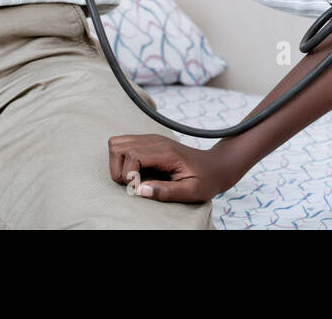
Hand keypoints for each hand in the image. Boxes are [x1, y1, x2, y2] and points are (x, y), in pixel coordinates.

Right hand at [108, 133, 235, 202]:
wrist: (215, 165)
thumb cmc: (205, 180)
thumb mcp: (191, 192)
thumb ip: (166, 192)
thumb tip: (139, 191)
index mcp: (166, 152)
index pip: (132, 154)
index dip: (128, 174)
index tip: (137, 188)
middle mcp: (155, 140)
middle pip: (117, 145)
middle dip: (117, 169)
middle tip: (132, 184)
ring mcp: (151, 139)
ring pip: (117, 143)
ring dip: (117, 163)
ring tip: (132, 178)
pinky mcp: (148, 142)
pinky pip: (124, 144)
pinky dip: (122, 159)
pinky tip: (135, 172)